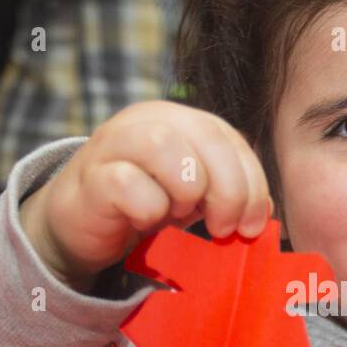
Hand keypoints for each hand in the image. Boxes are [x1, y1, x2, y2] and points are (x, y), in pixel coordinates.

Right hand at [19, 101, 271, 291]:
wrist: (82, 224)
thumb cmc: (144, 205)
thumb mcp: (195, 197)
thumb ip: (228, 193)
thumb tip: (264, 210)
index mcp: (179, 119)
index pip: (229, 137)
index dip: (251, 182)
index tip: (252, 223)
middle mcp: (146, 120)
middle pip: (205, 136)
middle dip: (228, 189)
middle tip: (225, 228)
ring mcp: (114, 143)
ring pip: (165, 147)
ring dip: (186, 191)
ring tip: (178, 215)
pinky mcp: (91, 176)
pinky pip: (129, 186)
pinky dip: (148, 210)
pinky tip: (144, 221)